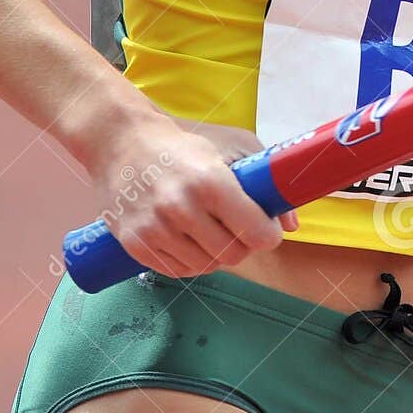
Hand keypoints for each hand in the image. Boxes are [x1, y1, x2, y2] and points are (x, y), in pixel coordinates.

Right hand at [87, 113, 292, 278]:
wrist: (121, 141)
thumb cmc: (184, 143)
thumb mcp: (233, 145)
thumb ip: (266, 181)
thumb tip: (291, 226)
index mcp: (211, 182)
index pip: (256, 233)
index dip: (267, 235)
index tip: (266, 230)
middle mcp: (182, 208)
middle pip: (233, 255)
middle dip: (243, 246)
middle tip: (237, 230)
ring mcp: (156, 229)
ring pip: (206, 267)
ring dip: (215, 255)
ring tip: (210, 232)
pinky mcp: (136, 243)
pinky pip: (177, 271)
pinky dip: (189, 261)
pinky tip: (188, 239)